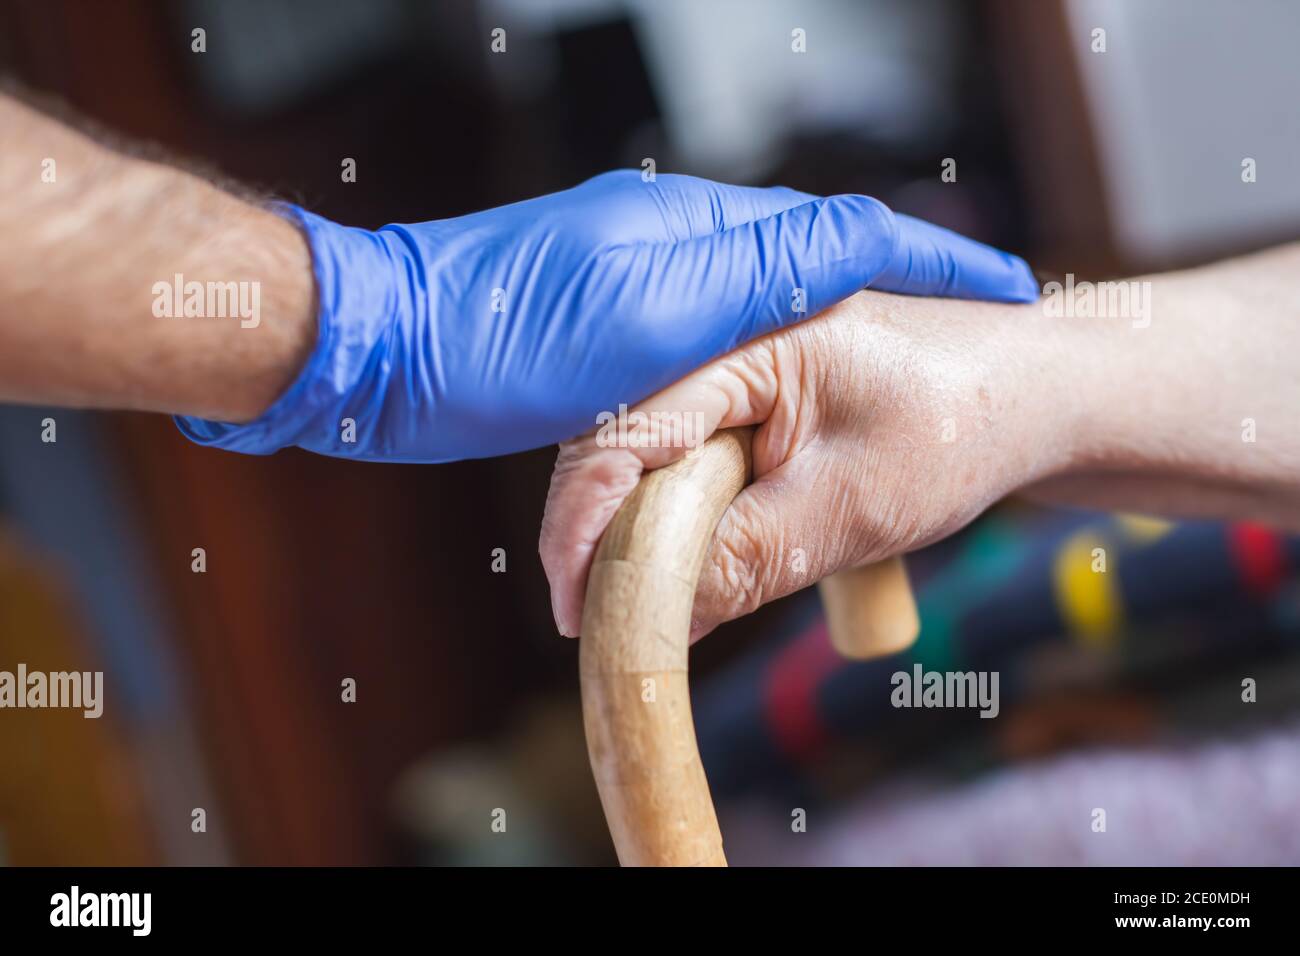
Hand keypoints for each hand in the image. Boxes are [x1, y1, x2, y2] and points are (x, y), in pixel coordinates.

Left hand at [175, 170, 1035, 461]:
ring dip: (817, 345)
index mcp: (700, 236)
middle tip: (958, 329)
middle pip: (808, 270)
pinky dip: (744, 381)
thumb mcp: (648, 308)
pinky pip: (699, 354)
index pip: (844, 236)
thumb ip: (755, 273)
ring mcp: (635, 288)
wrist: (376, 349)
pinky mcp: (598, 336)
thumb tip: (860, 235)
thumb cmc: (498, 330)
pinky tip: (762, 408)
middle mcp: (675, 251)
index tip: (1005, 287)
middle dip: (888, 293)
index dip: (932, 259)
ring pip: (754, 318)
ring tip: (882, 381)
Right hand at [541, 288, 1071, 637]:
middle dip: (596, 530)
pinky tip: (680, 555)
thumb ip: (750, 557)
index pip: (619, 429)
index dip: (581, 523)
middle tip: (596, 618)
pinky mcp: (741, 384)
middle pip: (613, 435)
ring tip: (636, 600)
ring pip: (641, 446)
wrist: (1027, 392)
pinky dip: (669, 507)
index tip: (575, 608)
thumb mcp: (855, 505)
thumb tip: (661, 619)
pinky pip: (678, 446)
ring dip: (632, 523)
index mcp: (746, 333)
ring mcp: (728, 354)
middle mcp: (722, 330)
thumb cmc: (962, 423)